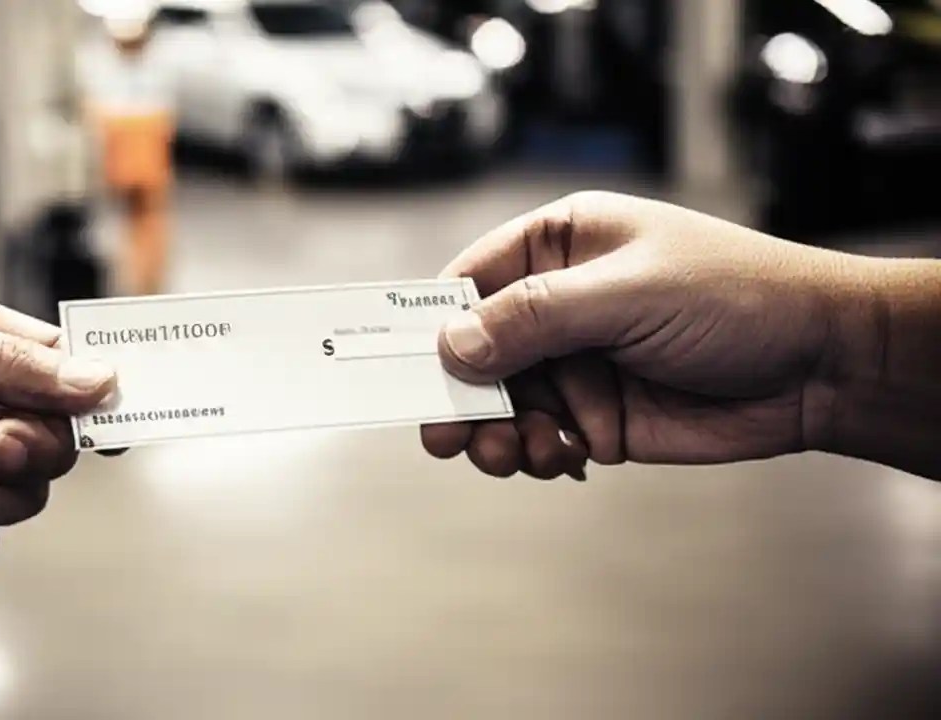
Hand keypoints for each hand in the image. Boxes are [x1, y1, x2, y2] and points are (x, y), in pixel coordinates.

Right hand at [421, 191, 878, 478]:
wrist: (820, 367)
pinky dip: (538, 454)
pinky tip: (566, 457)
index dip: (430, 324)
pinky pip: (540, 438)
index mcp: (559, 244)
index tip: (397, 368)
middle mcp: (559, 303)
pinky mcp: (597, 416)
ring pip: (502, 404)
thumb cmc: (734, 298)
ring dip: (498, 434)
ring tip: (518, 452)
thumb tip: (452, 346)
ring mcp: (577, 362)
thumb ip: (536, 318)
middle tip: (445, 437)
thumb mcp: (628, 293)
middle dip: (460, 396)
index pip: (470, 280)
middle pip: (475, 352)